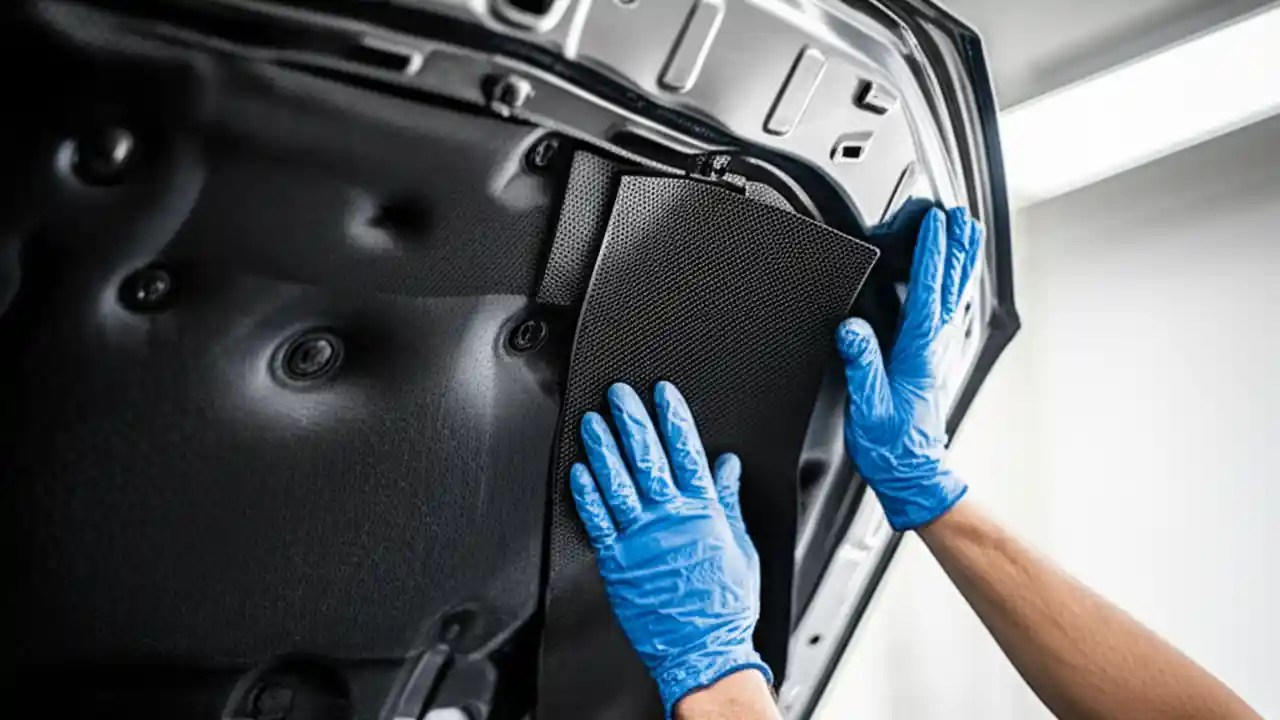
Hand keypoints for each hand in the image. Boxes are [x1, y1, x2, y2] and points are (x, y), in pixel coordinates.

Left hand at [569, 381, 772, 715]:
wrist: (704, 652)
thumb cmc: (724, 606)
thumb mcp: (741, 547)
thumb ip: (728, 501)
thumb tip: (727, 466)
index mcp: (703, 513)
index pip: (687, 453)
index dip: (673, 419)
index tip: (662, 393)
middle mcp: (671, 520)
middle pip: (648, 459)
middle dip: (633, 421)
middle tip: (618, 394)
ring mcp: (642, 540)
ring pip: (619, 483)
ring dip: (604, 449)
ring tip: (593, 422)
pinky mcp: (618, 563)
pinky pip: (598, 522)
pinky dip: (588, 495)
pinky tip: (579, 471)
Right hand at [836, 206, 982, 530]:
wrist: (912, 472)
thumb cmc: (890, 445)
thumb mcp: (867, 406)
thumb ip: (861, 364)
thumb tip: (852, 329)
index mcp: (917, 352)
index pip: (926, 291)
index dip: (931, 254)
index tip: (935, 223)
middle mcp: (933, 347)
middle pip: (949, 285)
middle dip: (955, 246)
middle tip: (960, 213)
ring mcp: (937, 352)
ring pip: (954, 294)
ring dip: (960, 260)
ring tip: (966, 231)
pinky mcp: (933, 359)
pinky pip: (947, 309)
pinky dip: (951, 284)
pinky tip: (950, 277)